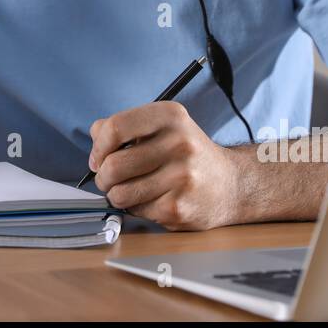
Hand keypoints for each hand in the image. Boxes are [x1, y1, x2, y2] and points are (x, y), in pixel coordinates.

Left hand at [88, 101, 241, 230]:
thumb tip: (96, 136)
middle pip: (113, 165)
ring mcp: (180, 177)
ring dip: (117, 195)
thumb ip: (125, 127)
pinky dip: (137, 208)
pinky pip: (136, 211)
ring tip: (130, 189)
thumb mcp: (163, 126)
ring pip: (119, 193)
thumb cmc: (188, 154)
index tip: (99, 157)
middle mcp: (179, 143)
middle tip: (110, 178)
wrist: (231, 184)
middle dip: (103, 176)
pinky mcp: (178, 208)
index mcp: (170, 116)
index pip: (115, 127)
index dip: (99, 147)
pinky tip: (153, 199)